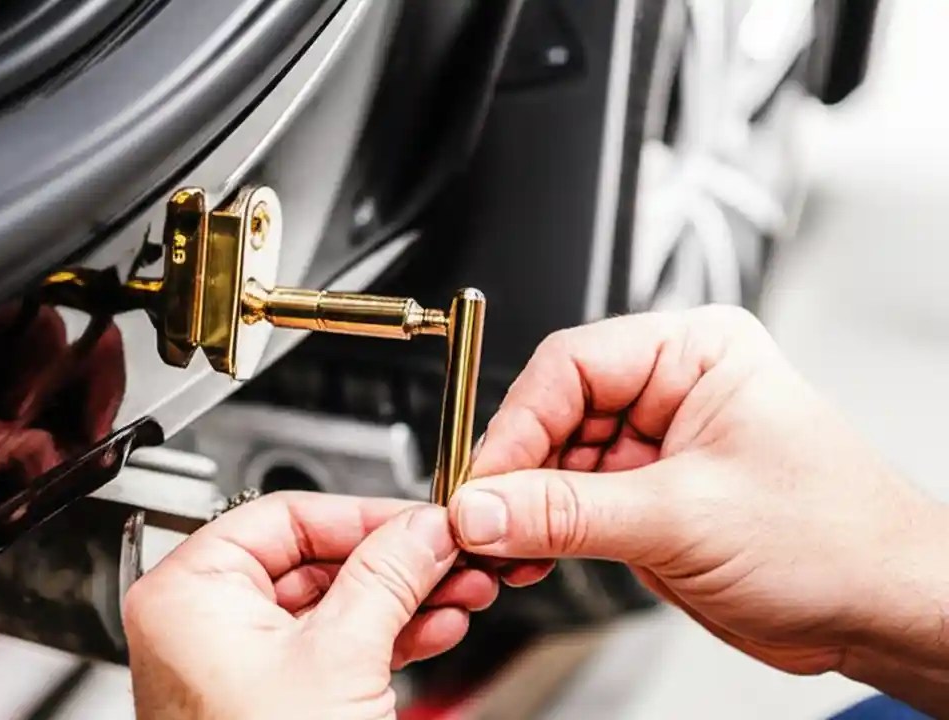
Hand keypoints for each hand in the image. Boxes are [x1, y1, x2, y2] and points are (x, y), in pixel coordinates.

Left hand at [123, 492, 497, 718]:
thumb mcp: (340, 657)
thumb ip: (387, 576)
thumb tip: (421, 529)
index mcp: (189, 592)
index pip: (284, 514)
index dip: (364, 514)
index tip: (421, 520)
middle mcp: (200, 622)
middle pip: (312, 559)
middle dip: (394, 561)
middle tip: (450, 555)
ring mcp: (230, 664)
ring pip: (327, 605)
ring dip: (399, 598)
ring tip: (456, 593)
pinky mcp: (263, 700)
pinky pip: (326, 647)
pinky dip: (381, 637)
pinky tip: (432, 629)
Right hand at [450, 307, 948, 704]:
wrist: (883, 612)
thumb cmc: (839, 539)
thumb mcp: (684, 518)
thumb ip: (569, 512)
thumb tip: (484, 507)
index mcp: (694, 353)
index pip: (571, 366)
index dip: (517, 423)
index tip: (484, 479)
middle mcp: (672, 391)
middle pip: (554, 413)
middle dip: (517, 473)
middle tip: (484, 520)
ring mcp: (658, 447)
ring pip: (556, 463)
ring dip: (526, 510)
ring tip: (506, 548)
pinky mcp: (648, 498)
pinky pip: (574, 504)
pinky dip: (546, 533)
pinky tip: (530, 556)